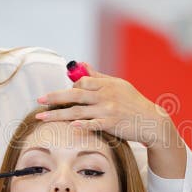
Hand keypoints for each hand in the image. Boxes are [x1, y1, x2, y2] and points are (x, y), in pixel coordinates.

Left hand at [36, 63, 173, 147]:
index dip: (69, 87)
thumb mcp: (118, 85)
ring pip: (78, 111)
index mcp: (106, 84)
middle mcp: (106, 96)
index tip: (59, 94)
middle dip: (55, 97)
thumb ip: (99, 77)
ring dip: (58, 114)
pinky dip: (82, 124)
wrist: (151, 121)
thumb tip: (82, 65)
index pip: (82, 82)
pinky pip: (93, 124)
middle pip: (75, 94)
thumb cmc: (134, 102)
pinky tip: (70, 126)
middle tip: (40, 101)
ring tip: (42, 117)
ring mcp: (108, 110)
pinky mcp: (112, 124)